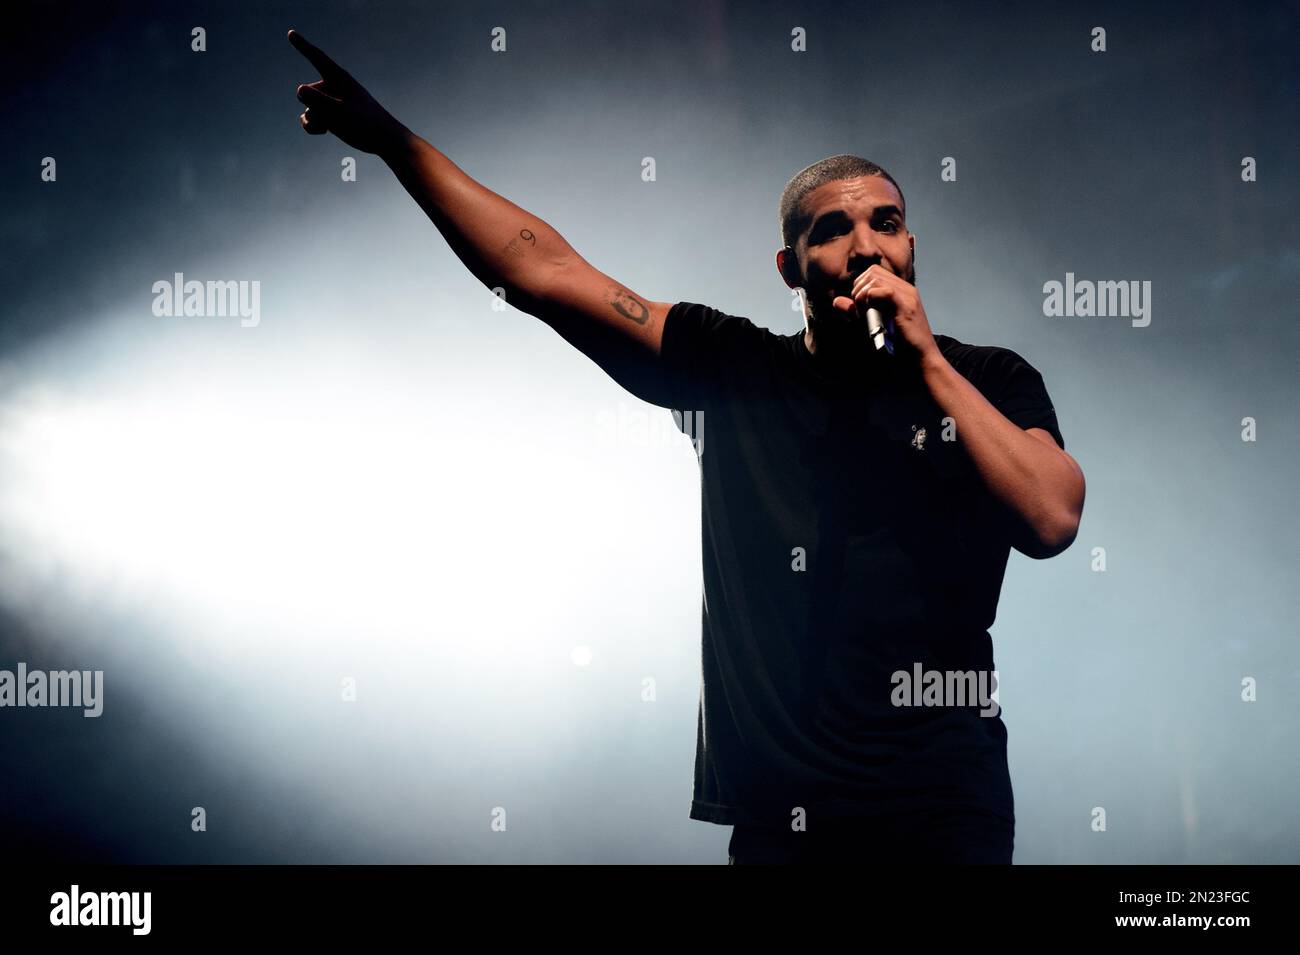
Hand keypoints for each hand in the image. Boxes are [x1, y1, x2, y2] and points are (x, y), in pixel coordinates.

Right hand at [289, 30, 409, 155]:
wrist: (384, 140)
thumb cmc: (366, 124)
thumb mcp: (340, 112)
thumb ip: (318, 101)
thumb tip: (300, 90)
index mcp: (340, 78)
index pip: (317, 58)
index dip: (302, 46)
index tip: (290, 33)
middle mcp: (333, 87)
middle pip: (306, 93)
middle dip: (313, 108)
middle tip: (337, 116)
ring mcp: (331, 101)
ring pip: (308, 109)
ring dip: (315, 121)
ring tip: (334, 127)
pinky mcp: (331, 115)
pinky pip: (310, 119)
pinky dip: (313, 126)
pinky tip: (325, 131)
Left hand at [832, 264, 940, 367]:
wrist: (921, 360)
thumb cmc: (898, 346)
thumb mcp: (871, 325)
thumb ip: (855, 312)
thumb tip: (836, 301)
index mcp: (900, 291)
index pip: (873, 272)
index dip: (859, 286)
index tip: (859, 306)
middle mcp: (906, 289)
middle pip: (872, 272)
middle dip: (858, 289)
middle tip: (859, 310)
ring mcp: (908, 296)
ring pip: (876, 278)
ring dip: (862, 295)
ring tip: (863, 313)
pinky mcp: (907, 307)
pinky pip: (885, 291)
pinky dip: (871, 299)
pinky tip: (870, 313)